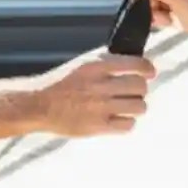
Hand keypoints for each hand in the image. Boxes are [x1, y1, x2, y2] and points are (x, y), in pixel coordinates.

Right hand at [28, 49, 155, 136]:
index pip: (136, 64)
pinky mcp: (97, 126)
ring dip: (136, 106)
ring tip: (127, 106)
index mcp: (97, 67)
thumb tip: (132, 60)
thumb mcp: (81, 64)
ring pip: (139, 107)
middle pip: (140, 87)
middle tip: (134, 92)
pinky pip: (128, 125)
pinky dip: (127, 122)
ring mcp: (100, 107)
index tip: (149, 73)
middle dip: (141, 89)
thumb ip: (105, 62)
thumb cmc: (60, 84)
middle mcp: (101, 86)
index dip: (147, 69)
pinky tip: (119, 119)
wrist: (38, 106)